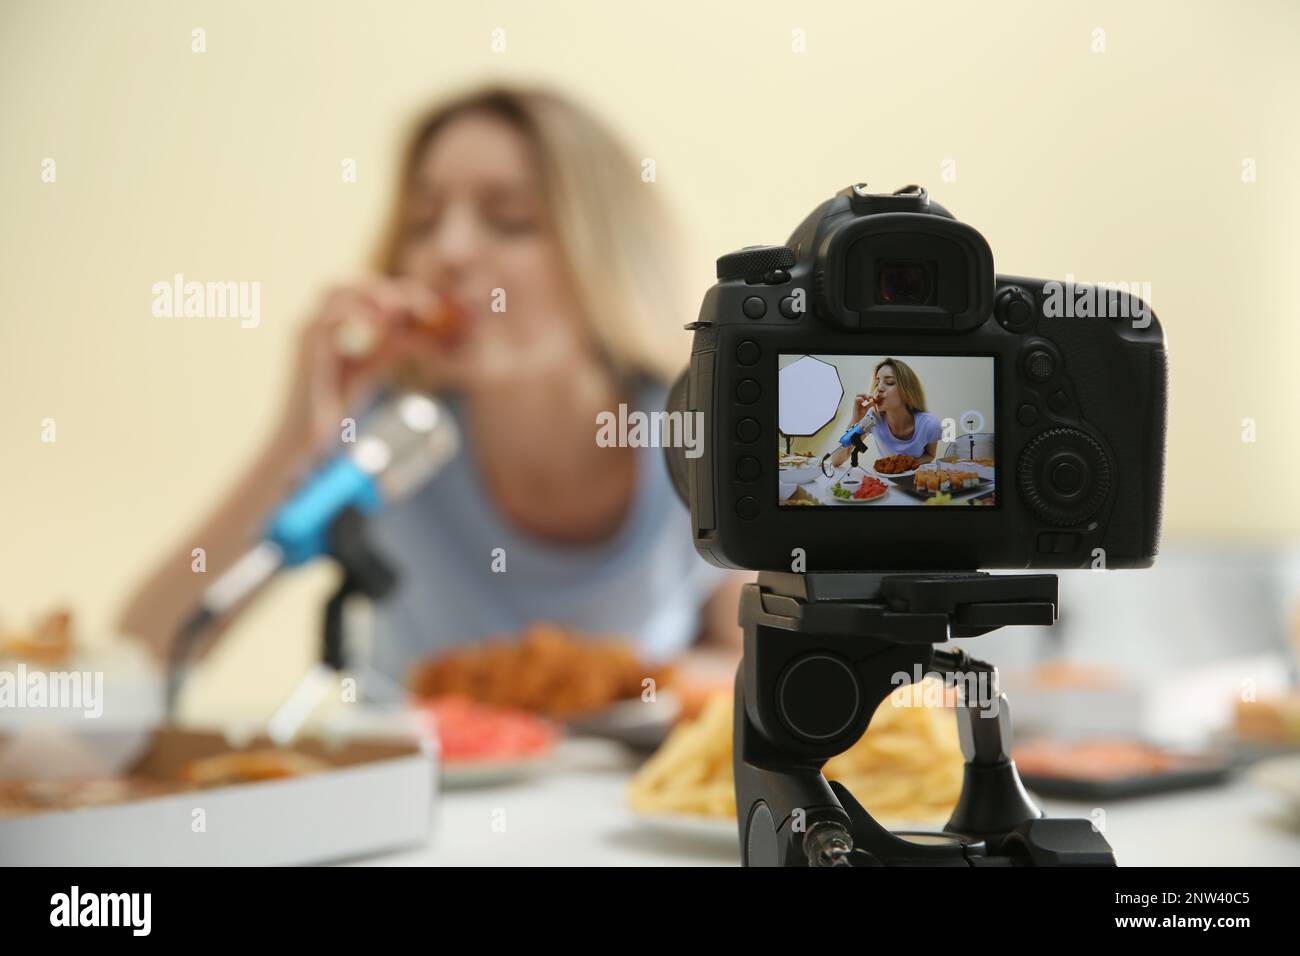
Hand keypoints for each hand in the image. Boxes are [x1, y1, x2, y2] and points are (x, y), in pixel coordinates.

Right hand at [276, 276, 448, 461]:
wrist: (306, 437)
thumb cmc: (333, 407)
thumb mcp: (369, 371)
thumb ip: (387, 349)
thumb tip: (416, 331)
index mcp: (329, 327)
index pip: (361, 294)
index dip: (395, 294)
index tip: (429, 306)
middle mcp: (315, 322)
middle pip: (351, 283)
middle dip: (388, 288)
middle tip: (423, 303)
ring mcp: (306, 329)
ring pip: (337, 289)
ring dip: (373, 293)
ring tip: (404, 309)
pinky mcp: (304, 341)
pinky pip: (332, 312)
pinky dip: (360, 311)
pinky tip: (385, 325)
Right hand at [853, 393, 877, 422]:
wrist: (857, 420)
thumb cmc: (861, 415)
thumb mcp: (866, 408)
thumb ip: (870, 405)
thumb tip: (875, 402)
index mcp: (860, 402)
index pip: (863, 396)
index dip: (869, 395)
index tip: (873, 398)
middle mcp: (857, 401)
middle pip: (860, 394)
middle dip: (865, 394)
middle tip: (870, 397)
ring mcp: (855, 403)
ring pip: (857, 395)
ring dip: (863, 395)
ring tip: (867, 398)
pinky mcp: (854, 405)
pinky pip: (856, 399)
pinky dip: (860, 399)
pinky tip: (864, 402)